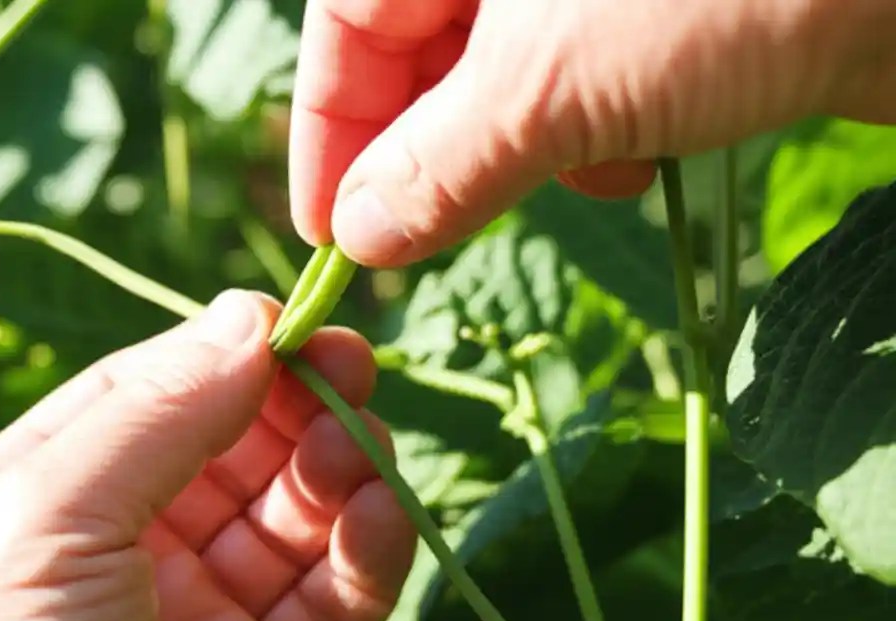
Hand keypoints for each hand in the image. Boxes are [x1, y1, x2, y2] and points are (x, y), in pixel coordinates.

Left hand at [0, 291, 414, 620]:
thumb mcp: (46, 515)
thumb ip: (152, 414)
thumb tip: (242, 318)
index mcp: (55, 497)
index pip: (156, 397)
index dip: (228, 354)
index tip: (295, 321)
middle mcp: (130, 552)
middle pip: (236, 451)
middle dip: (296, 403)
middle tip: (351, 366)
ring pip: (295, 521)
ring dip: (338, 469)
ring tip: (358, 445)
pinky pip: (334, 604)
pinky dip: (370, 550)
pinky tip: (383, 510)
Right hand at [290, 0, 895, 266]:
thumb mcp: (552, 88)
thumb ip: (439, 166)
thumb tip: (360, 236)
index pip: (348, 24)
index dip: (328, 131)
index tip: (329, 235)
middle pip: (420, 58)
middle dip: (434, 154)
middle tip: (429, 237)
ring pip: (500, 87)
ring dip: (523, 153)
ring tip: (587, 165)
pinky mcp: (652, 25)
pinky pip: (576, 92)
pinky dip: (591, 139)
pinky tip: (642, 153)